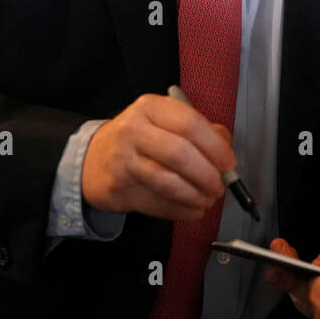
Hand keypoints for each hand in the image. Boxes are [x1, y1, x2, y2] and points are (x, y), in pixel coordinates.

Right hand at [80, 93, 235, 221]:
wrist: (91, 158)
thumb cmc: (140, 138)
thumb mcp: (164, 121)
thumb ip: (199, 129)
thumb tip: (225, 149)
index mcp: (151, 107)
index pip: (189, 123)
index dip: (215, 146)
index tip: (228, 163)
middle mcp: (134, 130)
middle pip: (179, 154)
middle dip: (207, 175)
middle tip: (219, 186)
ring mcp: (123, 161)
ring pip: (168, 183)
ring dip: (195, 196)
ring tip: (207, 199)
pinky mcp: (119, 189)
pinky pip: (157, 204)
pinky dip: (181, 211)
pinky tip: (192, 210)